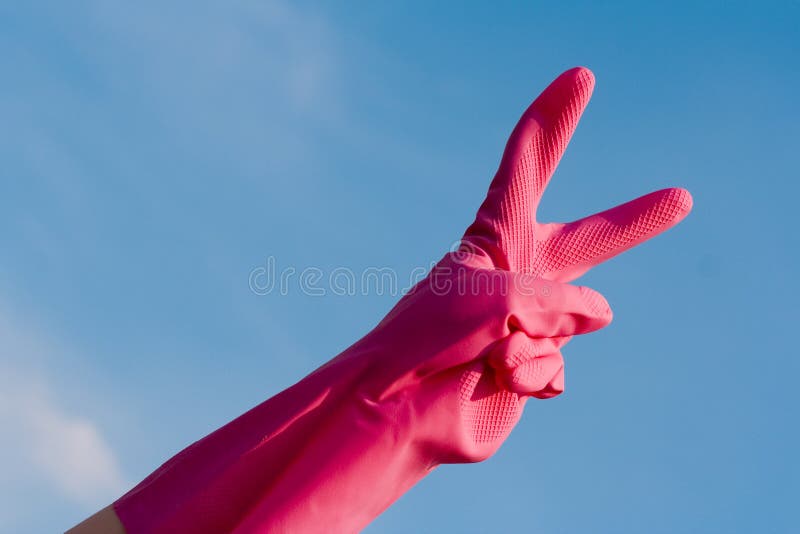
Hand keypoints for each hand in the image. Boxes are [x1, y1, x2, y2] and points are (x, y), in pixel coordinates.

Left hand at [345, 67, 691, 463]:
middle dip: (634, 221)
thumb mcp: (500, 298)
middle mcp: (518, 273)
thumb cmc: (433, 338)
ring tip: (489, 354)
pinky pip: (557, 369)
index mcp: (497, 234)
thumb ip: (560, 299)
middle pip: (588, 239)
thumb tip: (602, 313)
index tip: (580, 78)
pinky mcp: (529, 365)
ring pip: (573, 323)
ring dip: (532, 343)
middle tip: (681, 197)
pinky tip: (499, 382)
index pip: (529, 163)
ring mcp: (527, 320)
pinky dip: (531, 377)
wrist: (397, 409)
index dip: (554, 118)